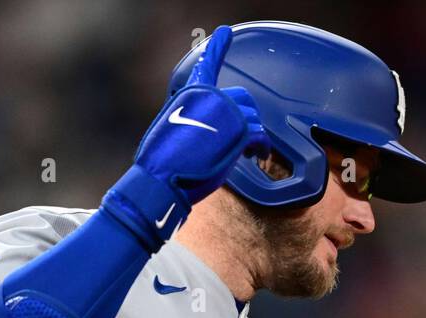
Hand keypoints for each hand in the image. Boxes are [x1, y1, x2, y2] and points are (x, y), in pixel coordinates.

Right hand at [134, 25, 270, 206]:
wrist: (163, 176)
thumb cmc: (166, 162)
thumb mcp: (175, 128)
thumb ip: (196, 118)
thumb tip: (210, 129)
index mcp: (191, 93)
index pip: (207, 65)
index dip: (218, 48)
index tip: (226, 32)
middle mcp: (210, 96)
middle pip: (243, 100)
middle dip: (246, 119)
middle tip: (242, 140)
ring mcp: (227, 112)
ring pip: (253, 119)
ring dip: (254, 137)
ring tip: (247, 153)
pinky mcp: (240, 131)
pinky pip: (261, 135)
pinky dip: (262, 147)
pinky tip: (257, 155)